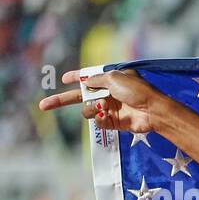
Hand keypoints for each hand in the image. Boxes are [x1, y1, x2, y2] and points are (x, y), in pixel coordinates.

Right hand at [38, 68, 161, 133]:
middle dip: (62, 100)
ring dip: (91, 108)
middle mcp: (109, 93)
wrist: (153, 111)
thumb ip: (97, 79)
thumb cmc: (137, 91)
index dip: (76, 77)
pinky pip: (97, 122)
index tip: (64, 78)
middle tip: (44, 105)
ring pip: (88, 110)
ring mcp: (111, 108)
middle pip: (80, 97)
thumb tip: (86, 81)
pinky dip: (99, 118)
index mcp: (111, 79)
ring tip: (103, 106)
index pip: (89, 77)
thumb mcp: (114, 78)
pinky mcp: (114, 122)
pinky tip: (106, 115)